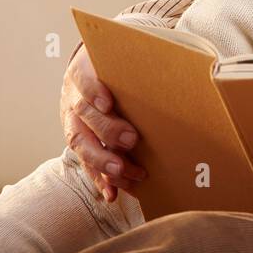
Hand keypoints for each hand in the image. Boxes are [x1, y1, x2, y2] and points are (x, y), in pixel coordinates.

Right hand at [60, 43, 147, 202]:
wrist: (90, 74)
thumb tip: (178, 65)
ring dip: (102, 160)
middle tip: (130, 140)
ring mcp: (74, 123)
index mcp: (84, 73)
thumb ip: (139, 62)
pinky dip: (99, 180)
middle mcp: (75, 99)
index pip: (84, 78)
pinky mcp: (81, 144)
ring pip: (80, 143)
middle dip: (106, 129)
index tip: (107, 102)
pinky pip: (86, 164)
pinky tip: (111, 193)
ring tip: (122, 172)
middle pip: (83, 114)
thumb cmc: (113, 70)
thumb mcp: (119, 59)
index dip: (93, 90)